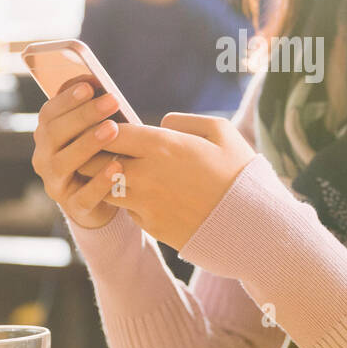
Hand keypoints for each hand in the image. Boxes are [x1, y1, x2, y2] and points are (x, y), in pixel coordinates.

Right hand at [31, 82, 130, 228]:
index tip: (89, 85)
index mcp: (47, 136)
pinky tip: (117, 167)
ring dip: (88, 143)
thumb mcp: (93, 130)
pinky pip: (84, 195)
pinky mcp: (74, 206)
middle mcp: (45, 158)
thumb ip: (91, 109)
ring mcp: (56, 184)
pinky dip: (100, 181)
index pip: (49, 113)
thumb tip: (93, 81)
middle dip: (84, 115)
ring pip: (64, 162)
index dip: (67, 99)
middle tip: (111, 100)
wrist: (100, 200)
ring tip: (113, 129)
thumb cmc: (99, 154)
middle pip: (56, 134)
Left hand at [97, 114, 257, 251]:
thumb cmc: (239, 172)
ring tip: (120, 172)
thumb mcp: (220, 132)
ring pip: (102, 188)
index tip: (105, 126)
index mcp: (162, 145)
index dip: (100, 127)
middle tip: (101, 149)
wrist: (253, 225)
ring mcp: (145, 203)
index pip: (108, 132)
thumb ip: (184, 121)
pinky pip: (127, 209)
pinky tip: (149, 196)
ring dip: (105, 179)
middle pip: (93, 161)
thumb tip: (160, 124)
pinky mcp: (150, 226)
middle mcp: (146, 174)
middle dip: (92, 153)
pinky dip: (130, 201)